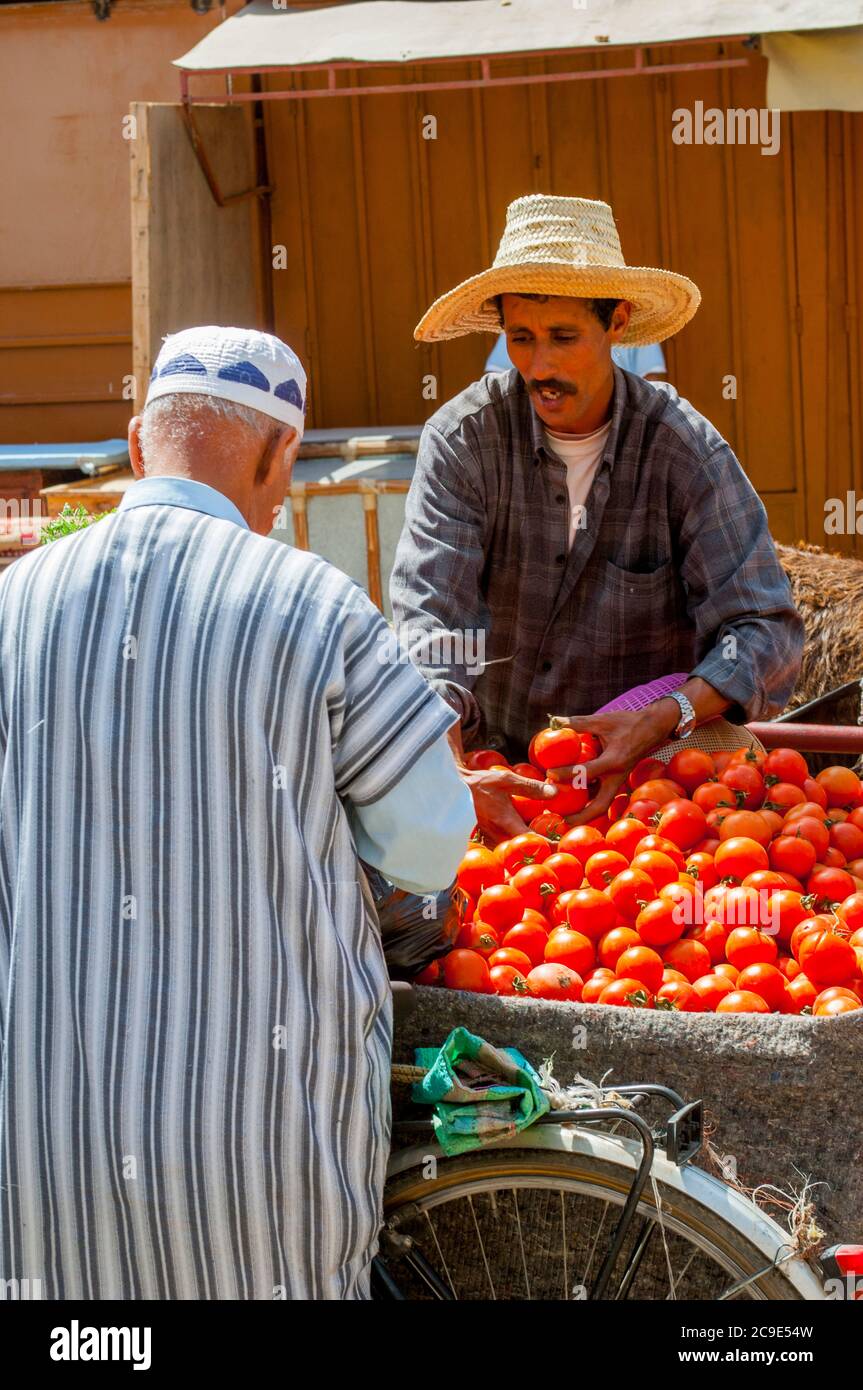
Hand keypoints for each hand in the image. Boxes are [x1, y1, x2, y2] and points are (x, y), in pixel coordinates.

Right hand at [459, 765, 557, 845]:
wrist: (454, 789)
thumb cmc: (480, 783)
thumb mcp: (507, 780)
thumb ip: (531, 788)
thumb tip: (555, 792)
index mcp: (505, 822)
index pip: (531, 840)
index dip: (548, 845)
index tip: (561, 846)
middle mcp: (498, 835)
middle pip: (523, 851)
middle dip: (540, 851)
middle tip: (557, 849)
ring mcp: (491, 840)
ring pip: (513, 852)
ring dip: (527, 851)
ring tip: (544, 848)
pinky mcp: (487, 839)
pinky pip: (504, 848)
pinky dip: (515, 848)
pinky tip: (524, 843)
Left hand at [550, 700, 679, 825]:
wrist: (654, 728)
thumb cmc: (629, 723)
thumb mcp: (603, 720)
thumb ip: (578, 722)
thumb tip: (553, 722)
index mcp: (614, 761)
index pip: (586, 772)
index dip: (567, 774)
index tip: (549, 774)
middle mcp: (617, 776)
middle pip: (600, 806)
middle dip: (581, 817)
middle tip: (561, 820)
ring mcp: (619, 781)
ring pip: (602, 804)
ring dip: (585, 813)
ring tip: (564, 816)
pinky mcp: (618, 780)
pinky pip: (603, 795)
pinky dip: (589, 800)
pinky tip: (574, 800)